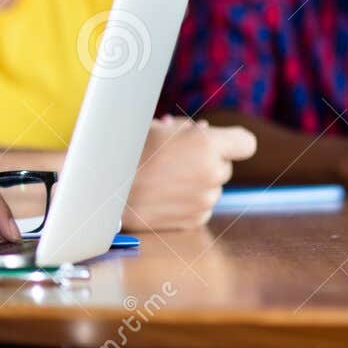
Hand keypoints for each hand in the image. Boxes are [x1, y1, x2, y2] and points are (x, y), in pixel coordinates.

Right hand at [122, 116, 255, 231]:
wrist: (102, 190)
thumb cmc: (126, 152)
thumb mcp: (154, 127)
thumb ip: (186, 129)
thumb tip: (203, 130)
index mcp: (205, 145)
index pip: (245, 143)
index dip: (232, 142)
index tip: (218, 143)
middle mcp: (211, 174)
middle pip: (224, 166)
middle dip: (205, 161)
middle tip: (175, 157)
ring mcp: (204, 200)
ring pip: (211, 187)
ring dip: (195, 182)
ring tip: (162, 177)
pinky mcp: (194, 220)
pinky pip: (200, 207)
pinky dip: (186, 202)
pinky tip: (162, 195)